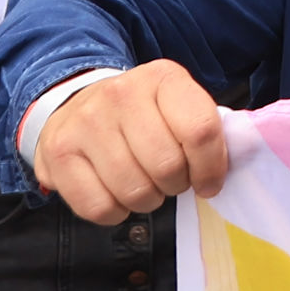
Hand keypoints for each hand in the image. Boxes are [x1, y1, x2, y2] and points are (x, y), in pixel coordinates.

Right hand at [30, 62, 228, 224]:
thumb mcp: (178, 106)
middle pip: (167, 167)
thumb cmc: (142, 116)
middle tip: (169, 180)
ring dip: (146, 200)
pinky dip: (114, 213)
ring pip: (134, 191)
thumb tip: (231, 165)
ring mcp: (85, 122)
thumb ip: (204, 131)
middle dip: (175, 186)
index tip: (208, 183)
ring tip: (142, 184)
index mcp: (164, 77)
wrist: (75, 105)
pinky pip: (98, 208)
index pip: (201, 131)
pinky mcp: (58, 153)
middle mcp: (121, 93)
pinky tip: (115, 193)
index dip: (211, 168)